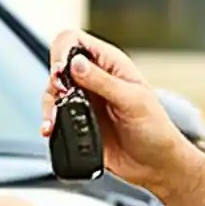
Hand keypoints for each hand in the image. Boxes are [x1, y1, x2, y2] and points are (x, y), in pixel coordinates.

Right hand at [40, 29, 204, 205]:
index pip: (75, 40)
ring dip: (48, 104)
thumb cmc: (156, 129)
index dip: (63, 50)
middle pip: (58, 64)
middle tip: (61, 95)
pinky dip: (49, 120)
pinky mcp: (78, 121)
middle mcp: (95, 78)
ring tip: (53, 120)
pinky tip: (51, 128)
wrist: (156, 165)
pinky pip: (56, 114)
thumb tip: (76, 64)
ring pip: (53, 91)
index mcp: (111, 64)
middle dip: (53, 79)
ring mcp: (85, 99)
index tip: (61, 71)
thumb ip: (103, 81)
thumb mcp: (133, 101)